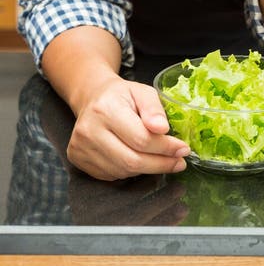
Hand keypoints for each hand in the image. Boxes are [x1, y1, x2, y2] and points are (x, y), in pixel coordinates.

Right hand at [66, 74, 190, 180]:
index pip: (141, 138)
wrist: (92, 97)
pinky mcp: (79, 159)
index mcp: (106, 109)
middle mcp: (89, 130)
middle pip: (131, 160)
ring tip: (162, 161)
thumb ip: (154, 108)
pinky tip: (139, 159)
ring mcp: (81, 148)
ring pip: (122, 171)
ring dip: (147, 169)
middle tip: (178, 162)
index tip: (183, 149)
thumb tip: (163, 129)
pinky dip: (130, 171)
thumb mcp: (142, 91)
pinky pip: (111, 175)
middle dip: (160, 164)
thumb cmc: (121, 95)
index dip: (165, 147)